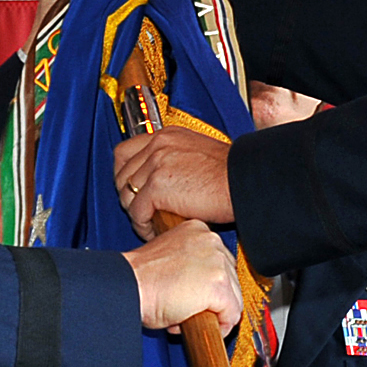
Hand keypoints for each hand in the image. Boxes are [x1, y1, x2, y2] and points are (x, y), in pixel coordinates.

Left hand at [114, 126, 234, 240]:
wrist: (245, 183)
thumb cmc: (231, 174)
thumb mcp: (199, 153)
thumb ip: (176, 159)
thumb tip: (163, 178)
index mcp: (167, 135)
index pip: (125, 152)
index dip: (123, 174)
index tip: (130, 188)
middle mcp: (158, 145)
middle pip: (121, 174)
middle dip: (127, 196)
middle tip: (139, 210)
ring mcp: (156, 164)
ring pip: (127, 195)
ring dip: (135, 213)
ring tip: (148, 223)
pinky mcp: (158, 186)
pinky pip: (138, 212)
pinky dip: (143, 226)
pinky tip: (154, 231)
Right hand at [123, 217, 241, 335]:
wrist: (128, 286)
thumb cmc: (140, 278)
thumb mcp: (169, 258)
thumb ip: (191, 264)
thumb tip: (203, 285)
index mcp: (198, 230)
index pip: (219, 262)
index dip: (207, 285)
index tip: (194, 294)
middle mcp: (211, 242)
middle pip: (231, 278)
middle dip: (212, 299)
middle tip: (188, 308)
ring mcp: (217, 263)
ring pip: (234, 297)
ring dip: (214, 313)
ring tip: (186, 315)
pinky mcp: (218, 286)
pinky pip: (231, 313)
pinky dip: (219, 325)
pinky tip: (196, 323)